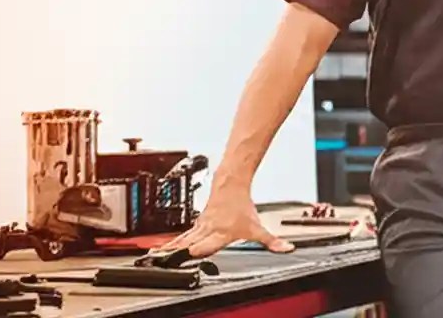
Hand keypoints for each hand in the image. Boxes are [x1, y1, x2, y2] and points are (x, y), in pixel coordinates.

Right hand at [156, 189, 293, 257]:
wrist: (230, 184)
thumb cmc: (241, 205)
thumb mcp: (257, 226)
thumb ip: (271, 240)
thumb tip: (286, 248)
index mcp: (221, 233)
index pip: (208, 243)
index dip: (200, 249)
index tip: (191, 253)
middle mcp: (209, 230)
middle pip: (191, 242)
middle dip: (179, 251)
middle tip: (165, 258)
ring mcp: (201, 226)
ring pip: (183, 238)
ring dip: (170, 247)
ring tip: (156, 256)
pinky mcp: (197, 223)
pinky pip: (182, 235)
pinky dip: (172, 242)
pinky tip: (163, 249)